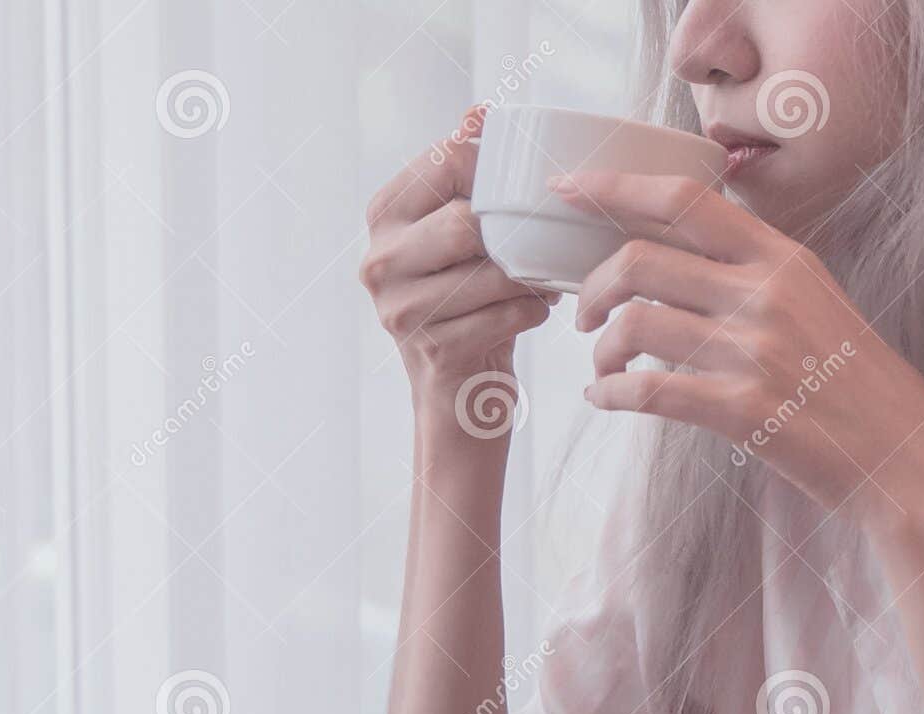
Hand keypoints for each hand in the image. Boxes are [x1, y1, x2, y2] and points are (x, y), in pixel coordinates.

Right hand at [361, 106, 558, 445]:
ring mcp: (399, 309)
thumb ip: (465, 172)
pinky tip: (534, 311)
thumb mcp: (461, 233)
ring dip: (530, 273)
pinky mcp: (430, 350)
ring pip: (489, 270)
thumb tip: (480, 110)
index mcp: (384, 213)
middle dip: (516, 230)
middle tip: (544, 238)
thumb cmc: (468, 300)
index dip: (498, 169)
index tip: (526, 186)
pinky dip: (531, 311)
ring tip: (543, 274)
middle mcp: (379, 259)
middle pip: (465, 220)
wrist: (458, 394)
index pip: (446, 161)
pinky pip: (503, 313)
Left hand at [556, 170, 923, 539]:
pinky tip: (605, 400)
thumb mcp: (813, 298)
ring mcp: (754, 351)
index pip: (682, 198)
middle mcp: (765, 293)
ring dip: (599, 352)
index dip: (611, 187)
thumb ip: (750, 270)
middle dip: (591, 288)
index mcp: (781, 256)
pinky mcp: (742, 410)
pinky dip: (609, 395)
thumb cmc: (850, 380)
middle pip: (639, 259)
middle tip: (584, 315)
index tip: (565, 188)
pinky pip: (646, 392)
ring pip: (634, 326)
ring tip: (602, 369)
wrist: (903, 455)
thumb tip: (671, 252)